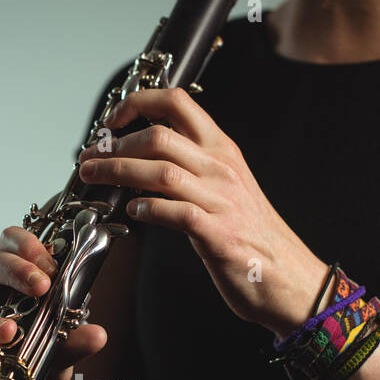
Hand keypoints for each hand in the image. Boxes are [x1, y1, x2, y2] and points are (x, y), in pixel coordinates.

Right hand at [0, 226, 106, 379]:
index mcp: (7, 287)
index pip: (11, 247)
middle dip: (14, 270)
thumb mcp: (54, 363)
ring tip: (9, 333)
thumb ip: (71, 346)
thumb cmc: (21, 378)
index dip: (28, 248)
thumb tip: (97, 335)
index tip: (51, 266)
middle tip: (40, 287)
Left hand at [77, 87, 327, 338]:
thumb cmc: (251, 234)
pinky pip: (177, 212)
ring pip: (160, 171)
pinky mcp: (219, 235)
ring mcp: (222, 201)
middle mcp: (221, 168)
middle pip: (158, 135)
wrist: (289, 277)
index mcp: (222, 149)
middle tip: (90, 158)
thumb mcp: (224, 186)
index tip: (111, 121)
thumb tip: (143, 158)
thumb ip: (191, 166)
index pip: (177, 102)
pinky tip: (132, 210)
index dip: (137, 103)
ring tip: (94, 177)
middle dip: (114, 145)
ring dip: (118, 172)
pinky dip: (149, 208)